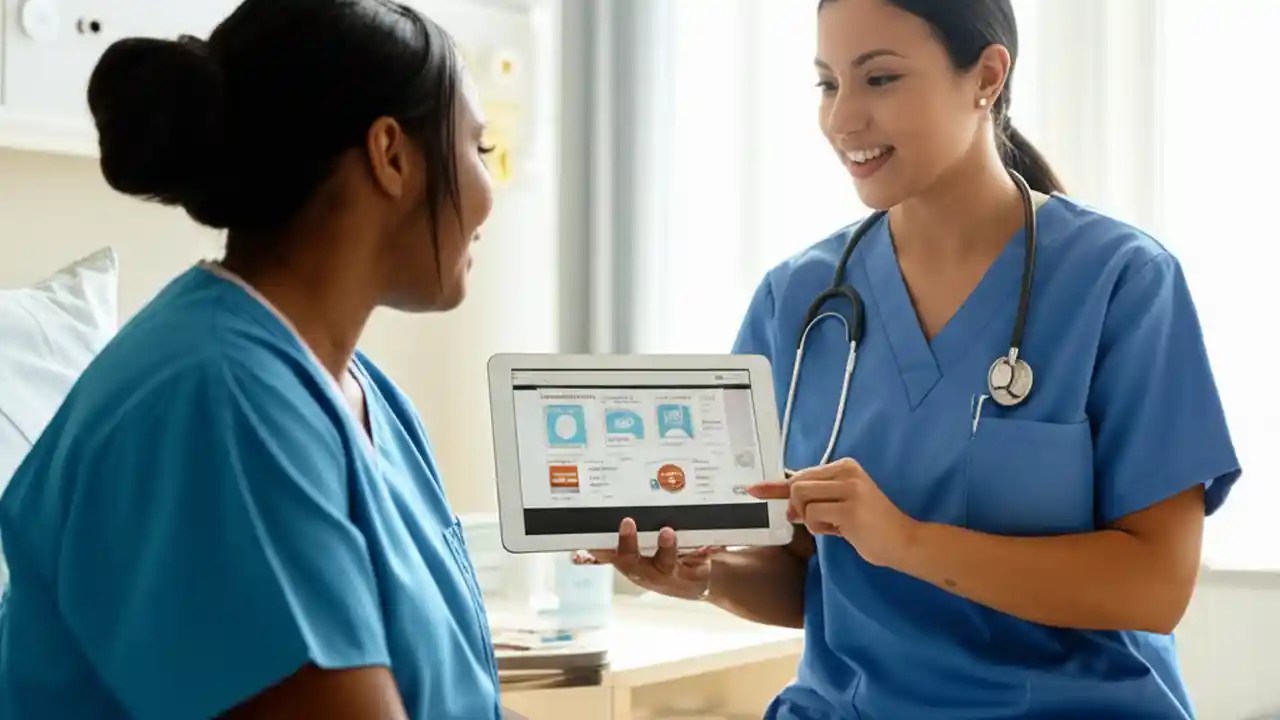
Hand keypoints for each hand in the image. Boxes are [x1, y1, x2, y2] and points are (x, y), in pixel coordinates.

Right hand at [574, 518, 721, 600]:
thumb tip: (583, 539)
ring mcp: (669, 574)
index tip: (584, 542)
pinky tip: (705, 544)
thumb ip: (614, 549)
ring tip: (666, 530)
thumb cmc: (661, 561)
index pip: (607, 556)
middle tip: (626, 521)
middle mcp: (645, 572)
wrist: (697, 581)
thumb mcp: (638, 556)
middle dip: (628, 542)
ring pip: (665, 562)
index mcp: (629, 563)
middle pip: (632, 560)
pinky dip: (700, 551)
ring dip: (665, 546)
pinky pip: (696, 560)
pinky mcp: (693, 574)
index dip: (595, 552)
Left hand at [747, 458, 917, 567]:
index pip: (801, 474)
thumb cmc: (870, 525)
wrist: (903, 541)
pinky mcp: (849, 508)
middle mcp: (846, 471)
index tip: (753, 490)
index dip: (776, 486)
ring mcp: (849, 488)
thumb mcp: (840, 505)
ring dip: (811, 520)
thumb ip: (814, 500)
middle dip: (797, 508)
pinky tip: (841, 531)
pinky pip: (812, 516)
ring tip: (835, 525)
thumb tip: (785, 503)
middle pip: (796, 486)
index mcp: (844, 466)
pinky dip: (820, 528)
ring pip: (801, 499)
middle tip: (817, 523)